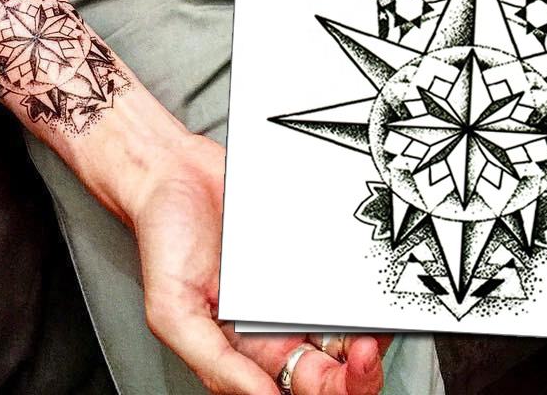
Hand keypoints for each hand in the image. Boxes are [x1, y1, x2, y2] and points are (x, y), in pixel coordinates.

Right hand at [130, 132, 390, 394]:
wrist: (172, 172)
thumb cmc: (164, 241)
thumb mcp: (173, 314)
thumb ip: (216, 365)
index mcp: (252, 347)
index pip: (304, 387)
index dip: (338, 387)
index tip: (354, 367)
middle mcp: (280, 319)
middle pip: (336, 364)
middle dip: (362, 368)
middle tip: (369, 350)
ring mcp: (298, 281)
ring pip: (350, 318)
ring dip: (373, 325)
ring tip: (381, 316)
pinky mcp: (307, 243)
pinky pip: (343, 265)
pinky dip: (363, 276)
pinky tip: (373, 275)